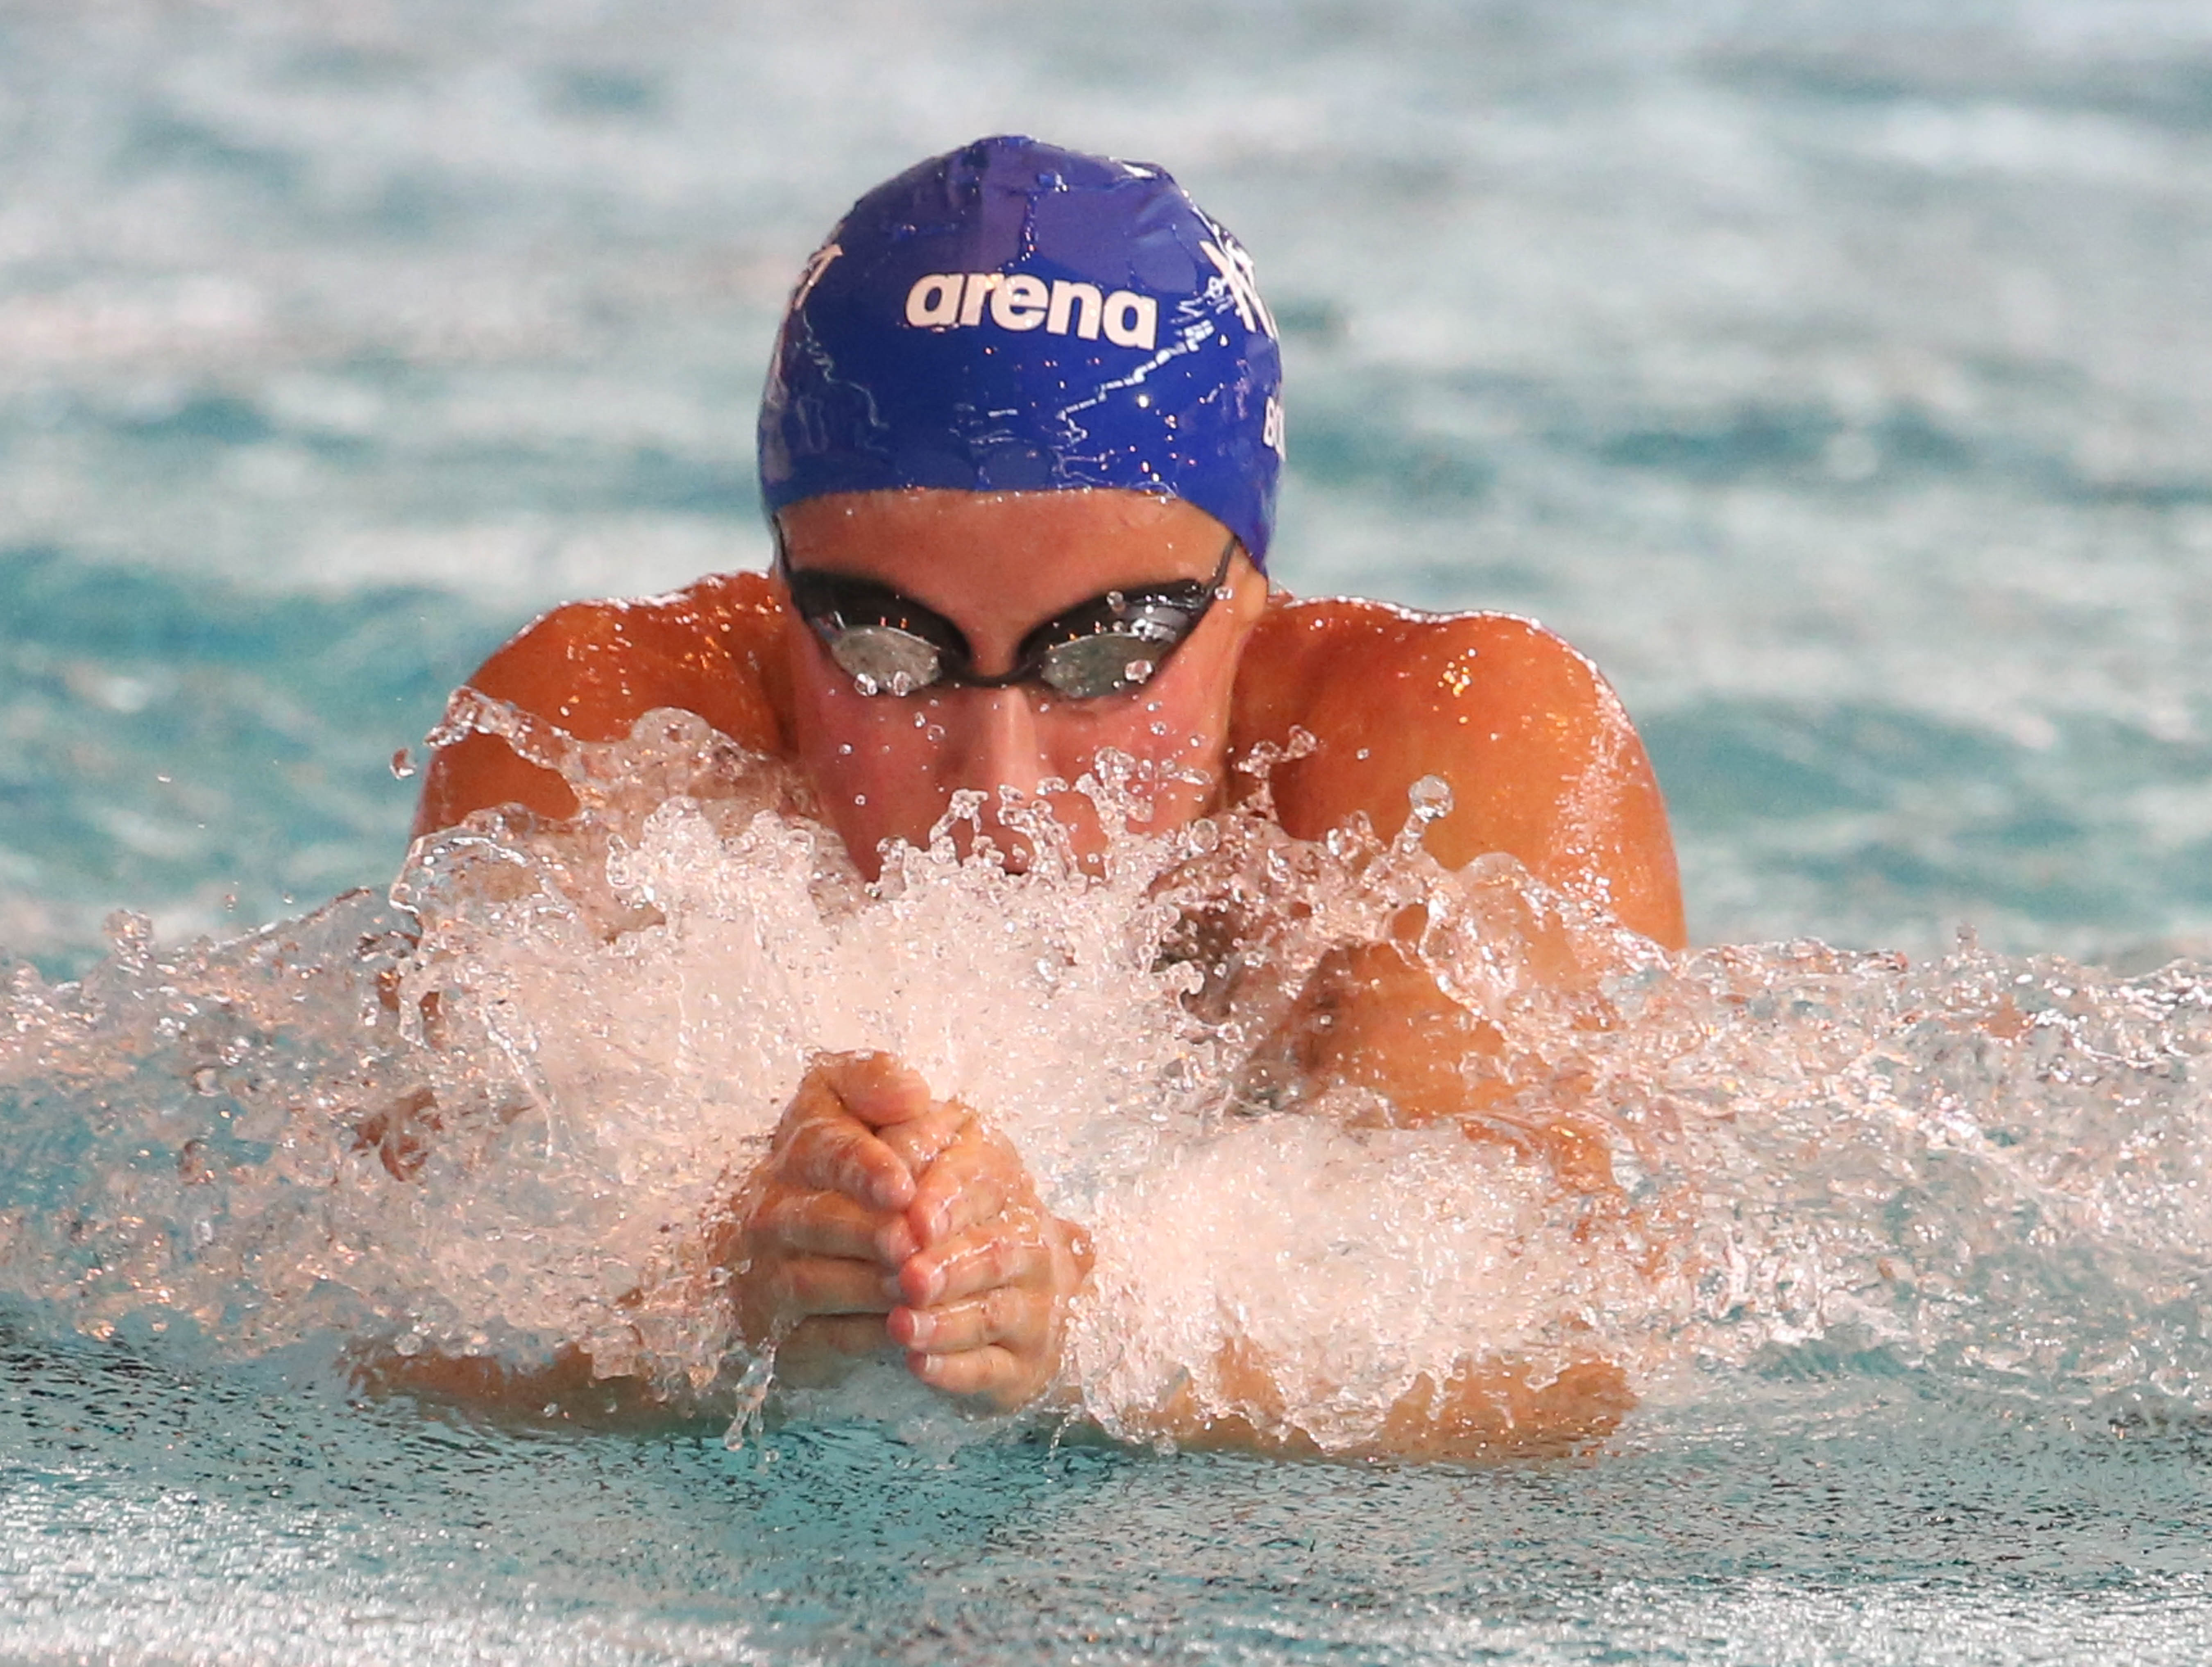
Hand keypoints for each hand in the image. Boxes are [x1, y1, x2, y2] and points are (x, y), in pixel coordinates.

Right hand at [722, 1051, 960, 1385]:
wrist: (842, 1235)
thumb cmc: (866, 1155)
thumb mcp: (863, 1100)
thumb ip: (878, 1080)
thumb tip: (909, 1094)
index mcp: (800, 1145)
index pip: (823, 1149)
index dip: (865, 1168)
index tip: (903, 1186)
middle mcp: (772, 1208)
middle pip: (813, 1221)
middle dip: (866, 1232)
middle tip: (912, 1242)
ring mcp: (769, 1271)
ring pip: (811, 1281)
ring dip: (866, 1287)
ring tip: (914, 1285)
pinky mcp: (780, 1329)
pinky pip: (817, 1336)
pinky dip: (860, 1335)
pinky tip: (902, 1327)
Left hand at [883, 1113, 1092, 1413]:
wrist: (962, 1279)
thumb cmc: (905, 1198)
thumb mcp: (897, 1139)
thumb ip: (885, 1099)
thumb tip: (909, 1092)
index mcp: (998, 1171)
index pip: (987, 1174)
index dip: (948, 1194)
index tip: (910, 1213)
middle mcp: (1028, 1235)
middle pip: (1001, 1248)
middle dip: (953, 1264)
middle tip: (907, 1276)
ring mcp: (1033, 1303)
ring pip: (998, 1312)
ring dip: (949, 1321)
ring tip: (901, 1326)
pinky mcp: (1021, 1363)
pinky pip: (994, 1370)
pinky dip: (957, 1369)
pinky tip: (918, 1365)